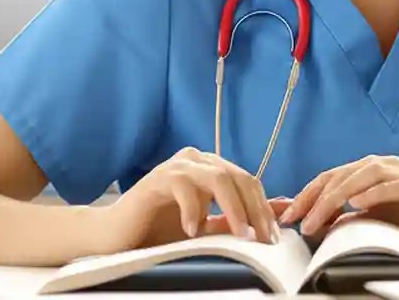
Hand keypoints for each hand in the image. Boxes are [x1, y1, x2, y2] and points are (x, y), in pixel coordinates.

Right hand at [99, 147, 282, 251]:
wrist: (116, 237)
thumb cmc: (161, 231)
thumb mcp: (208, 226)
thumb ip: (238, 216)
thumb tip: (282, 207)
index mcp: (212, 168)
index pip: (249, 182)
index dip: (264, 208)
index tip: (274, 237)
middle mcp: (198, 160)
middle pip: (239, 178)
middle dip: (255, 210)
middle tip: (261, 239)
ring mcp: (178, 165)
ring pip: (219, 178)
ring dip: (234, 209)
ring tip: (239, 235)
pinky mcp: (158, 177)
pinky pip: (185, 187)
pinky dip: (194, 211)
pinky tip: (193, 232)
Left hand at [280, 155, 398, 242]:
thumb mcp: (383, 218)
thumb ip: (355, 217)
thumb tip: (322, 223)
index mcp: (373, 172)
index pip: (331, 178)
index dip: (306, 195)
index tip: (285, 216)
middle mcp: (385, 166)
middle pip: (340, 175)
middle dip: (312, 197)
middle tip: (293, 219)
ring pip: (361, 176)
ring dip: (335, 197)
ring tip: (316, 219)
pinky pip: (394, 185)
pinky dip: (374, 192)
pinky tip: (358, 204)